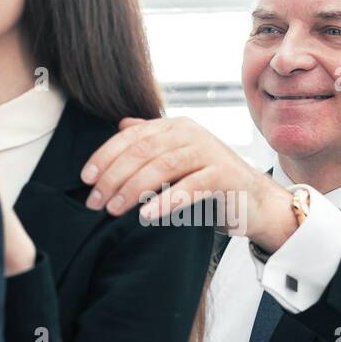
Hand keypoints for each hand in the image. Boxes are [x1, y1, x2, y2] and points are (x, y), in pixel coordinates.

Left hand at [82, 116, 296, 251]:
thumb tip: (120, 125)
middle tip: (94, 202)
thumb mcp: (177, 158)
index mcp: (174, 126)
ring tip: (114, 209)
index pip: (131, 136)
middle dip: (113, 176)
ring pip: (162, 167)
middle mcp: (191, 132)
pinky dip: (166, 201)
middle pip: (142, 150)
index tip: (86, 180)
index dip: (105, 156)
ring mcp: (209, 151)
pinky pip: (190, 187)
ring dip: (132, 189)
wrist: (254, 201)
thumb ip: (152, 140)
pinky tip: (147, 215)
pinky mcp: (224, 175)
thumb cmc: (210, 182)